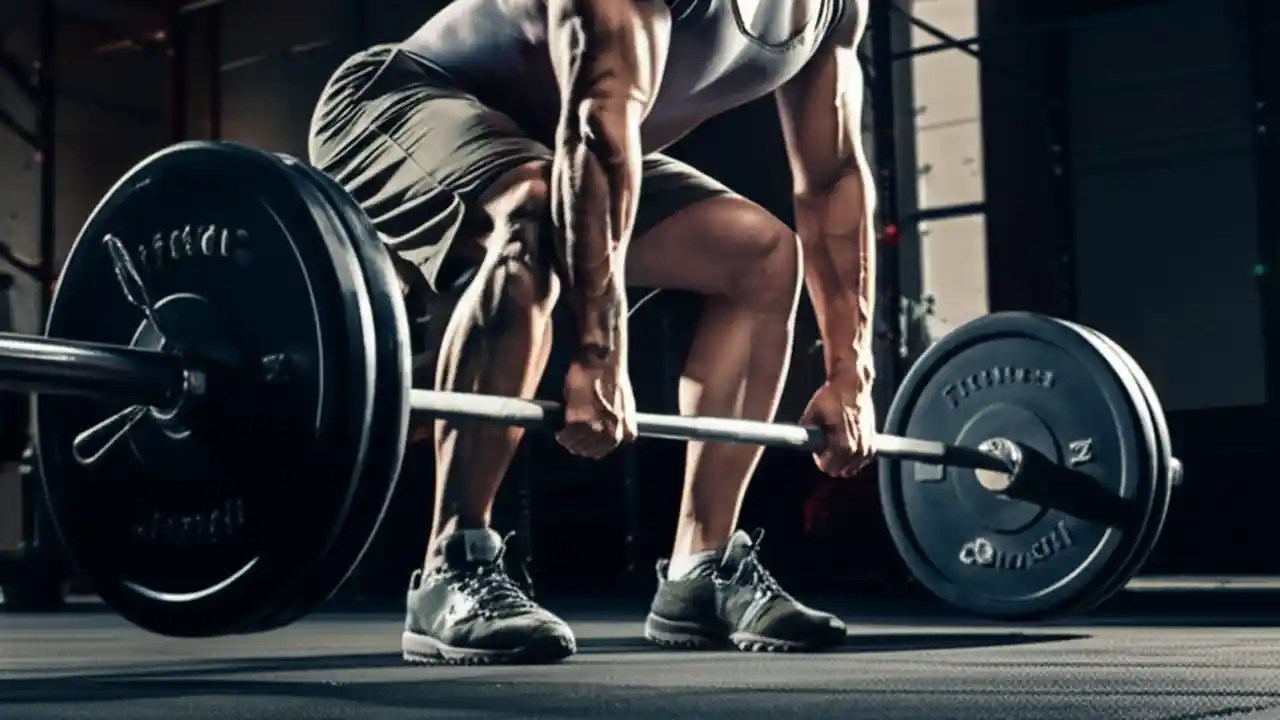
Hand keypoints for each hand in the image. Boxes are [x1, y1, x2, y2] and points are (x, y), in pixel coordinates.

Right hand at [556, 353, 636, 458]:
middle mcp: (612, 429)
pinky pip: (568, 434)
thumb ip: (624, 421)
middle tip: (572, 444)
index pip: (607, 448)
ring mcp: (595, 424)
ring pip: (579, 444)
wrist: (602, 359)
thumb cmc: (612, 376)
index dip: (595, 449)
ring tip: (565, 438)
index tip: (587, 447)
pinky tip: (560, 432)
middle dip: (582, 448)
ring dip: (570, 443)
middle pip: (592, 449)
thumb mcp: (627, 403)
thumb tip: (621, 434)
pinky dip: (563, 435)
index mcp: (624, 427)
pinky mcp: (578, 417)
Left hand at [799, 362, 876, 477]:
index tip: (817, 451)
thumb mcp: (812, 414)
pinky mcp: (874, 438)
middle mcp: (858, 447)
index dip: (820, 460)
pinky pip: (866, 458)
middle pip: (841, 470)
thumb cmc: (831, 397)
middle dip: (832, 462)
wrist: (852, 384)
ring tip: (837, 448)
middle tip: (826, 447)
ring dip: (845, 462)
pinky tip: (849, 451)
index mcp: (843, 444)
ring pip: (854, 466)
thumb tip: (795, 440)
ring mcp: (867, 443)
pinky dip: (857, 458)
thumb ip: (805, 431)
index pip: (829, 467)